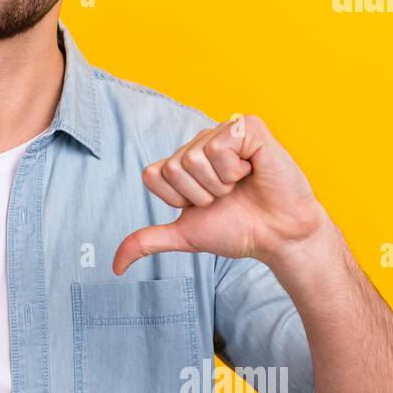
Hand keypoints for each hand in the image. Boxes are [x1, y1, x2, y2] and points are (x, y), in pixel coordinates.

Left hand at [112, 114, 327, 274]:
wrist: (278, 236)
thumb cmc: (238, 230)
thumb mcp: (185, 235)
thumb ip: (147, 241)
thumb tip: (114, 266)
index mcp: (182, 162)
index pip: (153, 175)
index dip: (177, 199)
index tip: (204, 206)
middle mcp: (200, 142)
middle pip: (173, 167)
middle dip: (201, 193)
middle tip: (228, 196)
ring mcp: (223, 131)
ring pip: (194, 156)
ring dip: (220, 183)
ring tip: (242, 185)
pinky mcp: (248, 126)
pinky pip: (221, 145)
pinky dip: (236, 168)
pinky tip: (253, 170)